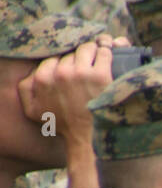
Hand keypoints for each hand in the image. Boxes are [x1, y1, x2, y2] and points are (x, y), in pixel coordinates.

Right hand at [18, 38, 116, 187]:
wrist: (87, 138)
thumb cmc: (63, 125)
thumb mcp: (34, 110)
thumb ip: (26, 90)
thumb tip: (31, 75)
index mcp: (44, 78)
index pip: (55, 57)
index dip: (66, 62)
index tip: (74, 67)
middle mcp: (61, 73)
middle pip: (71, 53)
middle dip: (79, 57)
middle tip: (88, 65)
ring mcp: (82, 73)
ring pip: (87, 49)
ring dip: (93, 52)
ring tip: (99, 59)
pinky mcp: (101, 76)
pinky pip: (105, 52)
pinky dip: (108, 52)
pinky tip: (110, 56)